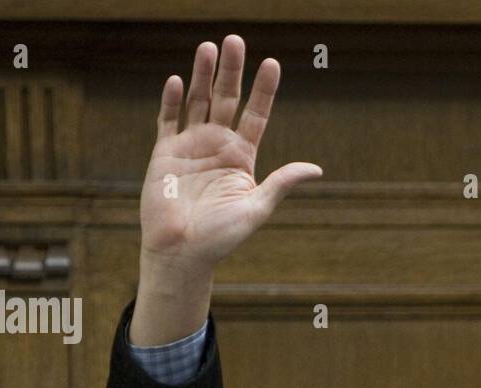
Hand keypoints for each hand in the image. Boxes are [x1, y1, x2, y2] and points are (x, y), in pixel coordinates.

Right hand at [139, 35, 321, 272]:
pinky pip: (167, 120)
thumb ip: (281, 183)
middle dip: (232, 71)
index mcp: (242, 158)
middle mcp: (217, 147)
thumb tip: (316, 169)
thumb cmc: (221, 238)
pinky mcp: (164, 153)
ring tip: (209, 48)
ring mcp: (190, 147)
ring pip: (198, 102)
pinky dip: (171, 101)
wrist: (182, 253)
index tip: (272, 64)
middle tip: (236, 40)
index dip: (264, 90)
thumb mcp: (257, 208)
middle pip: (226, 100)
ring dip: (203, 76)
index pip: (256, 115)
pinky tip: (176, 80)